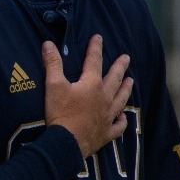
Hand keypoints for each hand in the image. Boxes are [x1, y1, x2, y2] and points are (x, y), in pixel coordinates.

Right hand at [41, 35, 131, 157]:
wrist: (66, 142)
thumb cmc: (60, 113)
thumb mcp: (53, 85)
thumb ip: (53, 64)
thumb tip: (48, 44)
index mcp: (92, 84)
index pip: (94, 61)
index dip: (95, 48)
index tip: (99, 37)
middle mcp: (104, 98)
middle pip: (114, 79)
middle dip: (120, 66)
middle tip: (126, 58)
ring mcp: (108, 116)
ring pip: (121, 99)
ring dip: (126, 89)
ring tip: (131, 81)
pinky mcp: (106, 132)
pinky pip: (119, 125)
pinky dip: (122, 121)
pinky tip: (123, 117)